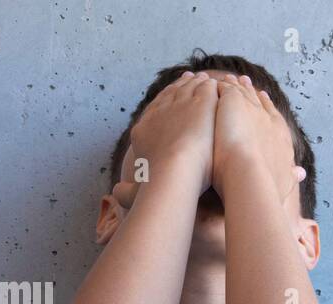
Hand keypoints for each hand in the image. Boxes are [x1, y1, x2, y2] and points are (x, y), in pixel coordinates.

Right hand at [117, 71, 217, 206]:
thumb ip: (127, 192)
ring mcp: (180, 105)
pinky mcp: (201, 103)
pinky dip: (210, 85)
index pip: (153, 111)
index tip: (168, 100)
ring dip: (195, 83)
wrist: (175, 169)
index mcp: (143, 130)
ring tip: (203, 79)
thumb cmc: (157, 184)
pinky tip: (217, 85)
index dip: (162, 104)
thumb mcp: (134, 191)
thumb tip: (115, 195)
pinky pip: (206, 88)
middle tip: (186, 79)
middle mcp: (159, 113)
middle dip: (178, 87)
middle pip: (170, 95)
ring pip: (188, 88)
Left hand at [212, 74, 304, 203]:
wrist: (249, 174)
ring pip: (242, 92)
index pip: (274, 115)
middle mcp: (268, 118)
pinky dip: (220, 86)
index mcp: (280, 134)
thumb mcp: (286, 180)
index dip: (267, 107)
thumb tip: (301, 174)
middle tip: (246, 81)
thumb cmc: (267, 184)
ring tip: (229, 79)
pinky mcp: (232, 101)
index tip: (264, 98)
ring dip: (236, 85)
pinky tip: (214, 84)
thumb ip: (292, 175)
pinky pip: (225, 88)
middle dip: (252, 91)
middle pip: (259, 100)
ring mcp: (251, 107)